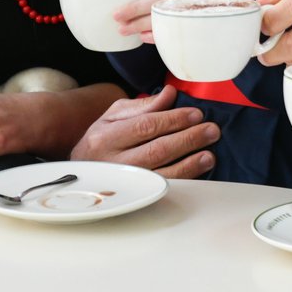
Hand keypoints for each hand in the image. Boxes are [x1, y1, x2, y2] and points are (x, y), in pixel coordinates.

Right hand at [70, 85, 218, 177]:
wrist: (80, 171)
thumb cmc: (100, 140)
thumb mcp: (113, 116)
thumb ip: (143, 105)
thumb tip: (169, 94)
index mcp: (107, 137)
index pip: (146, 126)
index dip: (174, 120)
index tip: (196, 114)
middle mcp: (114, 162)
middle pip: (157, 149)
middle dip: (188, 139)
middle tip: (211, 130)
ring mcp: (124, 184)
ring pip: (161, 174)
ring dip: (189, 164)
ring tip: (209, 154)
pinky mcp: (134, 197)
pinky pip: (161, 190)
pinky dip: (182, 181)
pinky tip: (197, 173)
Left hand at [109, 0, 226, 41]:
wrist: (239, 23)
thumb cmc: (208, 2)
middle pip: (162, 0)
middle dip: (136, 7)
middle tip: (116, 14)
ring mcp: (196, 13)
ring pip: (163, 18)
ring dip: (140, 24)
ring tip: (121, 28)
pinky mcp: (197, 30)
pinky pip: (171, 32)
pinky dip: (155, 36)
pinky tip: (141, 37)